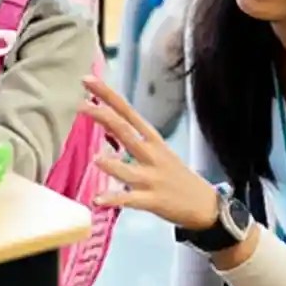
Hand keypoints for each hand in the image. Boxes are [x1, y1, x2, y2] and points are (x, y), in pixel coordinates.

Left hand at [80, 76, 218, 230]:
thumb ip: (132, 139)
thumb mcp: (158, 151)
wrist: (204, 204)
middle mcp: (152, 154)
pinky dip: (113, 200)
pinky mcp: (153, 200)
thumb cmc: (175, 175)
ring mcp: (152, 178)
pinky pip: (129, 200)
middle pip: (125, 131)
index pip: (127, 112)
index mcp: (152, 139)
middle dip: (103, 116)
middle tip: (80, 104)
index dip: (108, 96)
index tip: (87, 81)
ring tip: (95, 159)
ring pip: (128, 169)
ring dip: (111, 165)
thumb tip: (105, 125)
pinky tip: (97, 200)